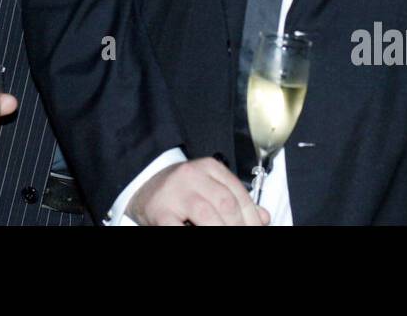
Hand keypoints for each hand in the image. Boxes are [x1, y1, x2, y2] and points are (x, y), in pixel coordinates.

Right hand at [126, 157, 269, 225]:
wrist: (142, 185)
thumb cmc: (180, 191)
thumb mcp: (210, 187)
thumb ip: (235, 200)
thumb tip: (264, 217)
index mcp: (210, 168)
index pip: (239, 194)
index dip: (252, 218)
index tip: (257, 229)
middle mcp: (193, 175)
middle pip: (226, 204)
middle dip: (239, 226)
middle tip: (244, 237)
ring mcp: (175, 193)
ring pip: (207, 214)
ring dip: (221, 230)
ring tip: (226, 238)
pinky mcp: (160, 211)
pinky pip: (179, 228)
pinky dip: (192, 233)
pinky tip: (196, 233)